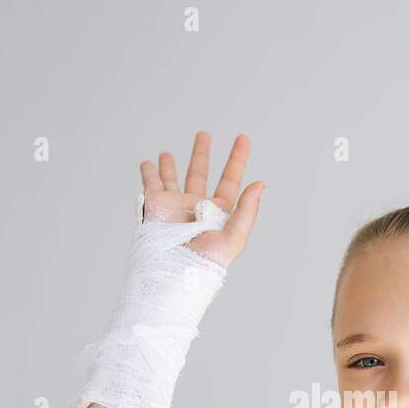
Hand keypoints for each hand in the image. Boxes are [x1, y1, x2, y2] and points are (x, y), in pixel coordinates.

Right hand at [139, 131, 264, 268]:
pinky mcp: (156, 206)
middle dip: (201, 154)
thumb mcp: (234, 237)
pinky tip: (148, 164)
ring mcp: (175, 206)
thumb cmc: (206, 263)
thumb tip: (260, 185)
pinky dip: (149, 172)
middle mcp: (196, 207)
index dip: (237, 159)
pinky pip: (151, 184)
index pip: (230, 179)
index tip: (243, 139)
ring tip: (167, 153)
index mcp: (218, 212)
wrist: (176, 273)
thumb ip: (247, 211)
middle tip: (203, 134)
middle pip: (199, 173)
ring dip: (170, 165)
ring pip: (172, 178)